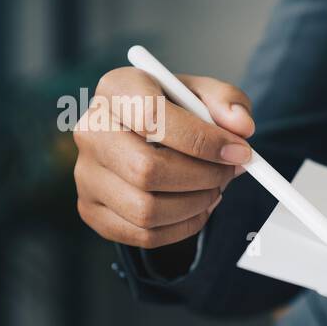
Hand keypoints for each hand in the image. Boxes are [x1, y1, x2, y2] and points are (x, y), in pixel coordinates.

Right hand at [73, 66, 254, 248]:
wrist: (149, 138)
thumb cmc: (178, 112)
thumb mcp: (205, 95)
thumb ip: (229, 101)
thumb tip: (241, 127)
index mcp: (116, 90)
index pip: (152, 117)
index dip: (203, 140)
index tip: (239, 151)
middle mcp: (91, 130)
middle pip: (146, 170)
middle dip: (203, 177)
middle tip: (229, 173)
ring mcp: (85, 174)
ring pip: (146, 209)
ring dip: (196, 205)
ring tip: (215, 188)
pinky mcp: (91, 209)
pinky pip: (143, 235)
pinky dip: (183, 227)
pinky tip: (197, 206)